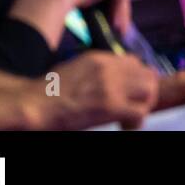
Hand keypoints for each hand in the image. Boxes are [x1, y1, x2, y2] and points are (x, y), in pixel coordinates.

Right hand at [34, 52, 159, 129]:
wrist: (35, 104)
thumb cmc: (48, 91)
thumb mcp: (75, 68)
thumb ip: (97, 70)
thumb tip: (113, 79)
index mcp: (100, 58)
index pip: (135, 62)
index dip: (135, 78)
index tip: (129, 92)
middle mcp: (109, 68)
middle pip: (148, 74)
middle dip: (145, 91)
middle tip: (135, 105)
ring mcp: (111, 86)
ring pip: (149, 90)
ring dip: (144, 104)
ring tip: (131, 116)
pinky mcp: (111, 105)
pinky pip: (140, 111)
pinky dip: (137, 120)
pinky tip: (124, 126)